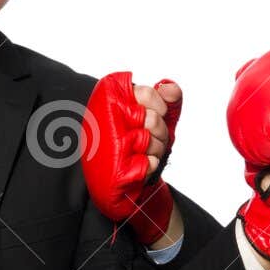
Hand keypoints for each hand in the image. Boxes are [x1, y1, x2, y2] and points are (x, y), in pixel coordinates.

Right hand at [80, 72, 182, 245]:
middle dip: (160, 131)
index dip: (158, 106)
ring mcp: (104, 144)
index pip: (145, 93)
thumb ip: (167, 98)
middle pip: (151, 118)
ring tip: (142, 152)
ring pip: (149, 140)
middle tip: (149, 138)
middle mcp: (100, 118)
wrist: (122, 182)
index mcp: (108, 98)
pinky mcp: (112, 169)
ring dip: (155, 149)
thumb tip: (169, 87)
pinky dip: (150, 166)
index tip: (156, 114)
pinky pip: (148, 163)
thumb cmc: (138, 145)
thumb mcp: (158, 116)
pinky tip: (138, 166)